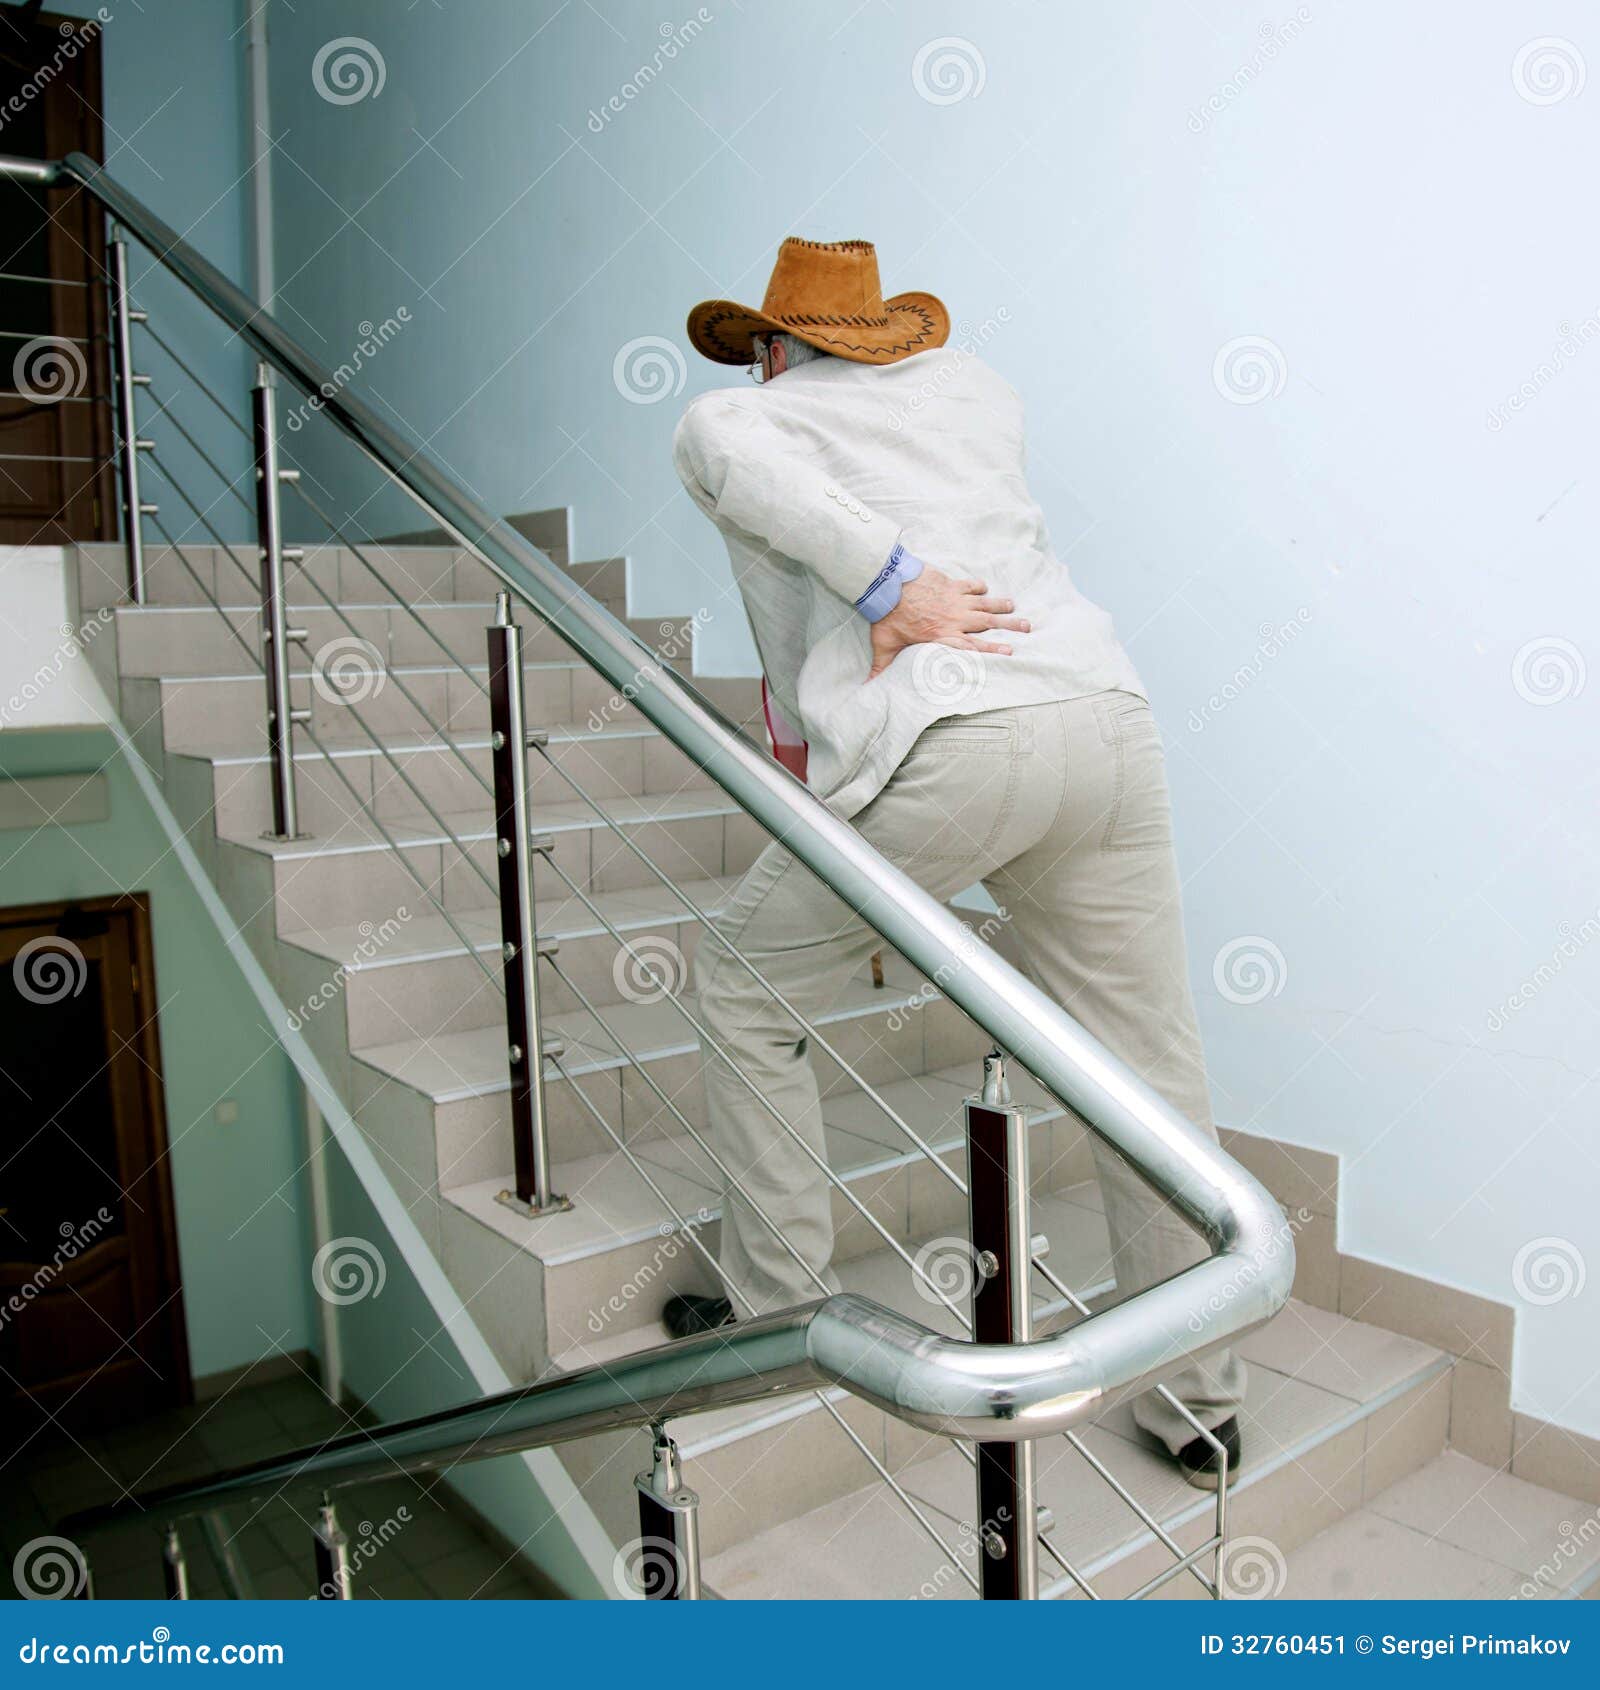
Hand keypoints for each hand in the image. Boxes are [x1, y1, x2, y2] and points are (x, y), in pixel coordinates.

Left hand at [867, 565, 1029, 679]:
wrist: (887, 585)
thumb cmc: (886, 616)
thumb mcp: (883, 645)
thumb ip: (881, 667)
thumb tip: (867, 687)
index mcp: (943, 636)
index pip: (973, 646)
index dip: (993, 649)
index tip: (1011, 652)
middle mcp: (954, 619)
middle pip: (987, 624)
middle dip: (1009, 625)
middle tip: (1027, 627)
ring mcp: (954, 599)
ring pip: (983, 603)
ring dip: (1000, 605)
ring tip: (1015, 606)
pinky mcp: (950, 583)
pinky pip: (970, 584)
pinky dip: (979, 586)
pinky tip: (986, 588)